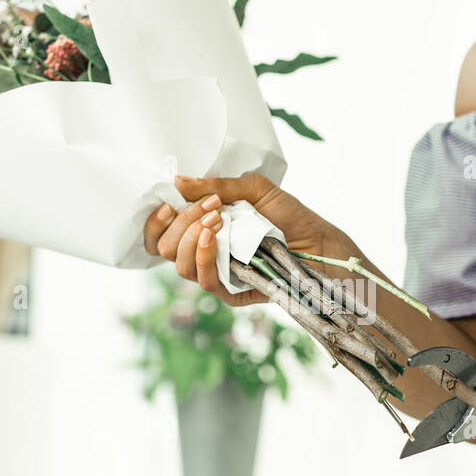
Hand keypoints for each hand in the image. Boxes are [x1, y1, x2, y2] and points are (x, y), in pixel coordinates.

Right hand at [142, 172, 345, 305]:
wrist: (319, 242)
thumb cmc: (289, 216)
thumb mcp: (254, 189)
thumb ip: (216, 185)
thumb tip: (178, 181)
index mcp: (203, 232)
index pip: (162, 235)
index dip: (156, 222)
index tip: (167, 203)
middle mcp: (206, 255)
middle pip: (166, 249)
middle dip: (181, 222)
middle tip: (210, 206)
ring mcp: (218, 275)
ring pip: (181, 265)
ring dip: (192, 237)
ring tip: (216, 218)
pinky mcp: (233, 293)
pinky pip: (205, 283)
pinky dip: (205, 258)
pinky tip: (213, 238)